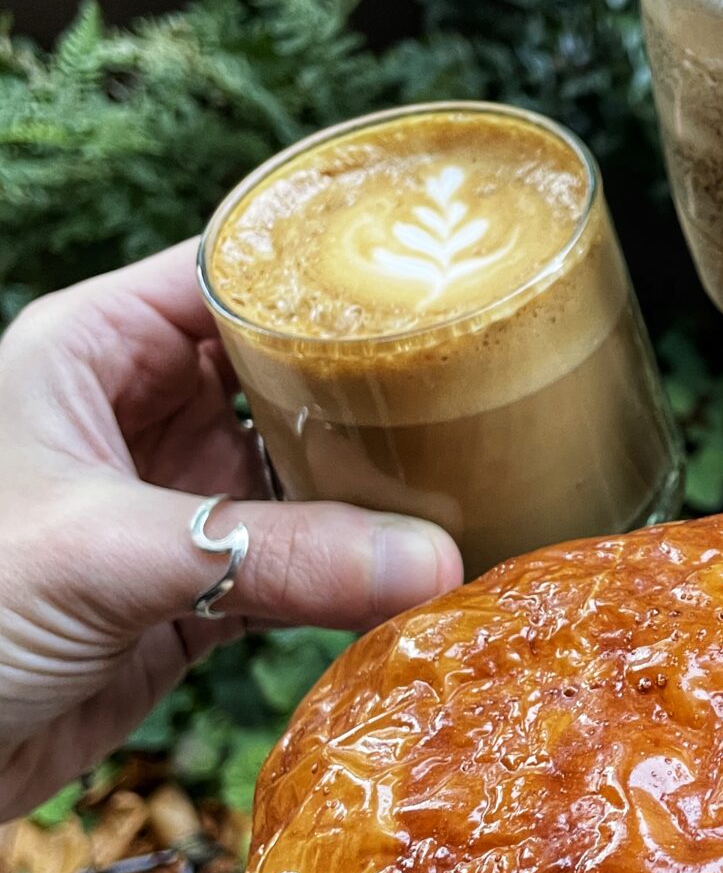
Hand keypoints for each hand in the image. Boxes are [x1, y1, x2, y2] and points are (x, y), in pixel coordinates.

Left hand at [0, 243, 461, 819]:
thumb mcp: (109, 554)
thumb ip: (275, 554)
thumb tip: (435, 564)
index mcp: (90, 347)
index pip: (229, 275)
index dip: (324, 273)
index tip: (436, 279)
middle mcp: (135, 416)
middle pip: (280, 376)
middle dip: (370, 390)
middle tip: (483, 392)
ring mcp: (164, 508)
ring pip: (295, 480)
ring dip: (369, 494)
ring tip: (474, 482)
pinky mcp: (183, 598)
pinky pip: (288, 571)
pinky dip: (347, 579)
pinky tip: (413, 575)